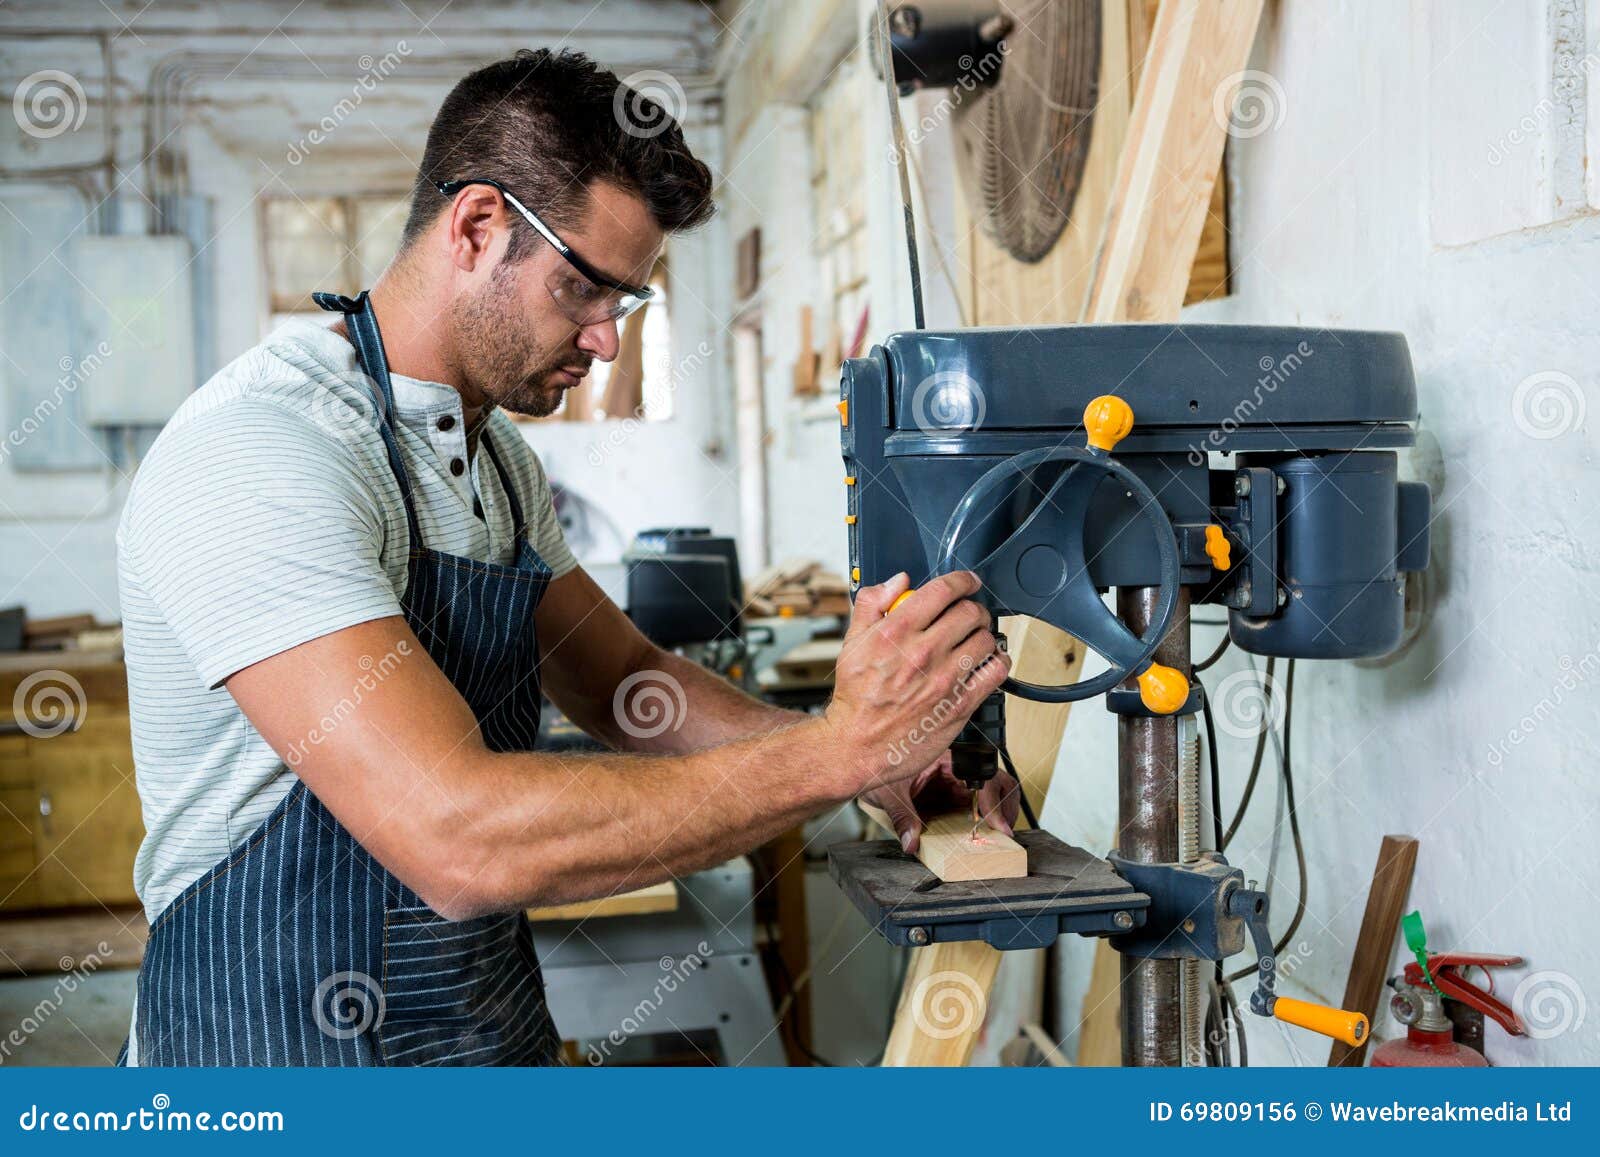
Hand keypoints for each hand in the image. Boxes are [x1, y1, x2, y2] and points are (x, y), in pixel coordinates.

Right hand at [821, 571, 1009, 799]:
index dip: (962, 580)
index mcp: (896, 631)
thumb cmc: (854, 697)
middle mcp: (923, 652)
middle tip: (969, 614)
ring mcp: (945, 679)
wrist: (857, 745)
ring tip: (976, 638)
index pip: (943, 590)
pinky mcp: (960, 704)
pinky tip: (988, 662)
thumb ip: (872, 604)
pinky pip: (995, 672)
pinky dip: (997, 661)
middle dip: (973, 607)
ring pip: (986, 639)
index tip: (967, 582)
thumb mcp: (851, 642)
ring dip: (985, 634)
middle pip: (970, 612)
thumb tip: (897, 581)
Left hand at [860, 750, 1022, 851]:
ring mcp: (956, 782)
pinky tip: (982, 834)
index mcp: (945, 759)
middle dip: (1006, 805)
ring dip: (998, 812)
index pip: (981, 777)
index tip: (998, 824)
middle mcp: (955, 769)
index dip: (993, 802)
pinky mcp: (952, 795)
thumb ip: (902, 817)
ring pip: (990, 792)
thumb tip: (912, 841)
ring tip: (998, 834)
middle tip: (1005, 832)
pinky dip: (983, 820)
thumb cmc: (876, 766)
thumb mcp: (887, 792)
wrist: (863, 766)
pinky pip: (975, 806)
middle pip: (996, 781)